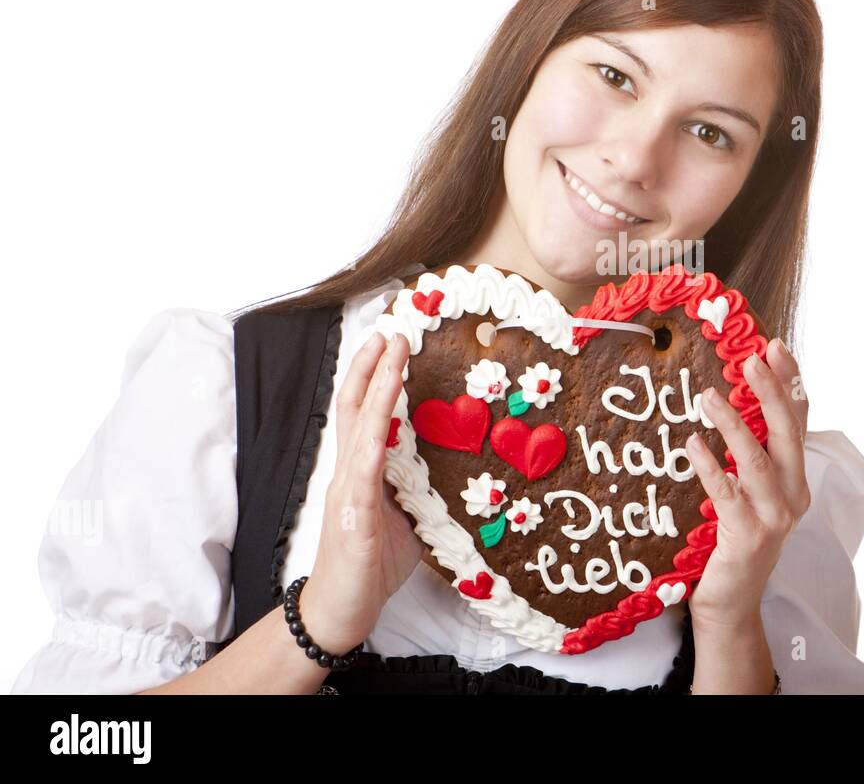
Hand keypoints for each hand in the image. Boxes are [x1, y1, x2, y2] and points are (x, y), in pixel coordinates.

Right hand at [299, 329, 425, 653]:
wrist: (341, 611)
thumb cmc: (372, 566)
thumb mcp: (406, 519)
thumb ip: (418, 488)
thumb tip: (446, 467)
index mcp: (362, 470)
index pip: (366, 413)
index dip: (376, 376)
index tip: (393, 343)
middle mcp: (350, 471)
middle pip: (355, 406)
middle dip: (371, 365)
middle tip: (390, 328)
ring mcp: (347, 490)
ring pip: (360, 427)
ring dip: (375, 387)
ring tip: (389, 352)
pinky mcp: (352, 515)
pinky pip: (363, 471)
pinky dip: (373, 441)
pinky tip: (382, 418)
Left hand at [684, 337, 810, 628]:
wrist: (731, 601)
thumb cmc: (735, 538)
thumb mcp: (750, 490)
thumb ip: (751, 450)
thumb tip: (734, 399)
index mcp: (796, 478)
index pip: (799, 421)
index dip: (790, 382)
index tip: (775, 346)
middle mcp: (793, 494)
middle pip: (787, 433)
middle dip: (771, 391)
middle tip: (751, 358)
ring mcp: (774, 517)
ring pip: (758, 459)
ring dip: (735, 423)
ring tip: (710, 395)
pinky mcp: (747, 536)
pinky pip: (727, 494)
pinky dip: (710, 466)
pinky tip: (693, 444)